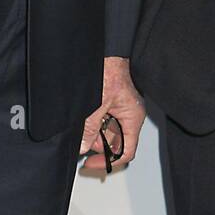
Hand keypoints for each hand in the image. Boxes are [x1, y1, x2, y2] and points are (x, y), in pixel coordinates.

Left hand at [79, 57, 145, 175]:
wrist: (107, 52)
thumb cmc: (110, 71)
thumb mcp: (98, 103)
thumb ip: (91, 127)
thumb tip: (83, 146)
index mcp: (133, 117)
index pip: (126, 151)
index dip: (108, 161)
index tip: (91, 163)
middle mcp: (129, 116)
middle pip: (115, 143)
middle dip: (97, 144)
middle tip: (82, 144)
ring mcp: (120, 109)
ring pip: (107, 132)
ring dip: (93, 133)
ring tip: (81, 127)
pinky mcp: (112, 103)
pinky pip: (103, 120)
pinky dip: (92, 123)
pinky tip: (83, 119)